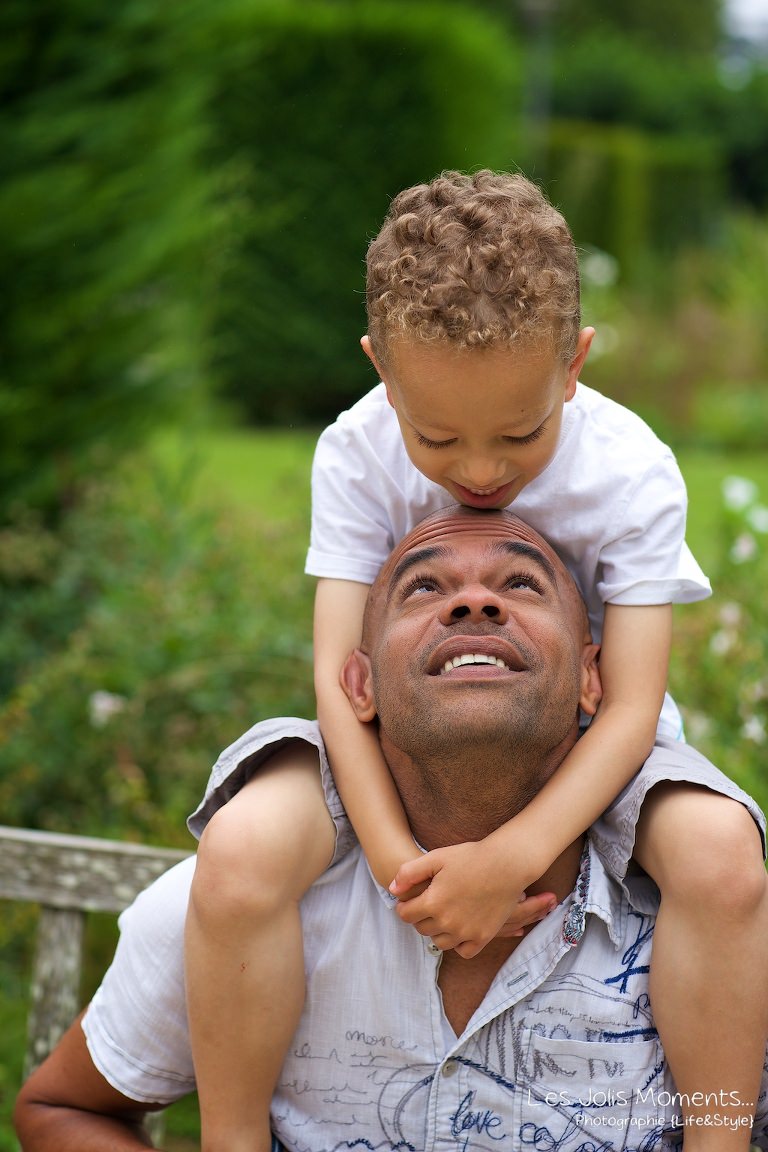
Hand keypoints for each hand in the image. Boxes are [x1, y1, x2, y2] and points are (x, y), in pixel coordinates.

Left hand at [389, 840, 557, 958]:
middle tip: (427, 905)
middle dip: (420, 917)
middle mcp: (448, 922)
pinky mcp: (483, 937)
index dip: (404, 906)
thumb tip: (393, 889)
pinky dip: (458, 943)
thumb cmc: (470, 857)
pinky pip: (463, 951)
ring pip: (440, 942)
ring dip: (437, 931)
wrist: (506, 864)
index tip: (408, 901)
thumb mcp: (436, 857)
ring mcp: (466, 932)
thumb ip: (409, 873)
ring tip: (442, 916)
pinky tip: (459, 928)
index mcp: (433, 903)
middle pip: (422, 929)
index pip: (405, 915)